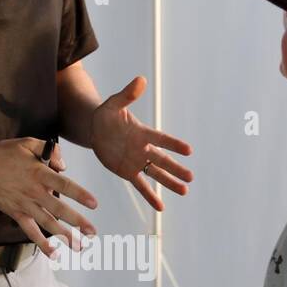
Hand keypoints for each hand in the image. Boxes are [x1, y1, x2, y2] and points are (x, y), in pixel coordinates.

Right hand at [0, 137, 96, 256]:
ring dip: (64, 236)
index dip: (80, 194)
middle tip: (92, 232)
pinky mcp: (16, 214)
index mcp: (39, 173)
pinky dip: (41, 243)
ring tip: (79, 246)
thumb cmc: (3, 154)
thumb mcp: (27, 142)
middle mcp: (34, 192)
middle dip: (77, 222)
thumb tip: (64, 166)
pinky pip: (30, 231)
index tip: (94, 204)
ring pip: (48, 223)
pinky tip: (54, 254)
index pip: (64, 185)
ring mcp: (25, 205)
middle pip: (59, 209)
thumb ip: (49, 150)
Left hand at [90, 76, 192, 210]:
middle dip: (175, 169)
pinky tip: (161, 207)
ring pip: (156, 174)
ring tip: (185, 191)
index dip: (173, 145)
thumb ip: (127, 95)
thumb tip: (140, 80)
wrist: (96, 129)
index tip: (188, 150)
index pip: (161, 139)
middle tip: (190, 177)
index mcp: (142, 133)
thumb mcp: (114, 104)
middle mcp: (143, 149)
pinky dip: (150, 196)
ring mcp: (137, 161)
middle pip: (162, 161)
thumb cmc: (107, 115)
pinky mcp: (128, 171)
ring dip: (169, 183)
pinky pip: (141, 185)